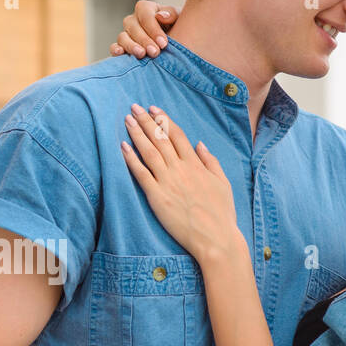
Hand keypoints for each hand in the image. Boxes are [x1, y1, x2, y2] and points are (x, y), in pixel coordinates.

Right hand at [111, 0, 180, 57]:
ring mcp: (126, 33)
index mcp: (146, 9)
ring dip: (131, 46)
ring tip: (142, 55)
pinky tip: (120, 53)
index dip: (153, 29)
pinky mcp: (122, 47)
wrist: (176, 41)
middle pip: (133, 26)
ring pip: (122, 37)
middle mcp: (133, 20)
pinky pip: (114, 47)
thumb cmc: (178, 28)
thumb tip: (160, 16)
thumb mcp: (179, 18)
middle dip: (144, 40)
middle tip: (155, 52)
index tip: (163, 43)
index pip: (145, 15)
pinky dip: (115, 50)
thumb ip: (172, 14)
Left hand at [120, 103, 243, 262]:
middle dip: (146, 120)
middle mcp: (180, 169)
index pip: (177, 135)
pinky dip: (131, 159)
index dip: (164, 119)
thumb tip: (199, 144)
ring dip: (137, 133)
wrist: (216, 238)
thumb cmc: (221, 213)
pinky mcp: (157, 197)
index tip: (155, 109)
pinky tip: (122, 146)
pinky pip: (141, 174)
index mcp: (196, 164)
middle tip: (135, 107)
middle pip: (160, 138)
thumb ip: (210, 161)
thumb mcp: (222, 183)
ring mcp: (168, 182)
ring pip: (149, 151)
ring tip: (127, 119)